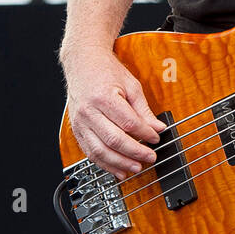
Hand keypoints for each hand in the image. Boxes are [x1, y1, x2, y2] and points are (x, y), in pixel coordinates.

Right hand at [63, 46, 165, 180]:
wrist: (82, 63)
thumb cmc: (106, 71)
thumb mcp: (131, 85)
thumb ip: (143, 110)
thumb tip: (157, 128)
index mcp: (104, 97)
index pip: (128, 123)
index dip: (145, 133)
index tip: (156, 138)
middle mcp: (89, 112)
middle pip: (113, 139)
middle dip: (134, 152)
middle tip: (150, 157)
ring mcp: (80, 123)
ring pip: (99, 151)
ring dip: (119, 163)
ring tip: (136, 168)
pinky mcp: (76, 130)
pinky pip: (90, 152)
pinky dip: (104, 163)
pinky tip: (118, 169)